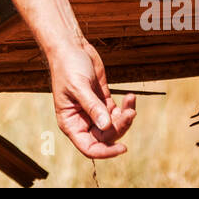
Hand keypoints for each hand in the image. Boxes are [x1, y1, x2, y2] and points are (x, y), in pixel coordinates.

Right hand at [48, 38, 136, 158]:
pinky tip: (131, 97)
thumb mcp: (79, 87)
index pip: (89, 147)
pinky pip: (118, 112)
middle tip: (130, 113)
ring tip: (131, 102)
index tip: (123, 148)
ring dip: (125, 117)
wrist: (71, 47)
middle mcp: (82, 121)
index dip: (105, 151)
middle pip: (105, 137)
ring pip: (114, 125)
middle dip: (119, 127)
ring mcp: (94, 112)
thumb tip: (107, 126)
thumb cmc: (68, 66)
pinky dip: (126, 107)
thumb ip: (93, 107)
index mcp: (70, 123)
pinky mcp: (103, 101)